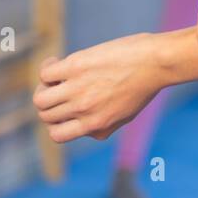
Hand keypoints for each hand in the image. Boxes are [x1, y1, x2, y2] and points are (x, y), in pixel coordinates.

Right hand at [33, 33, 166, 142]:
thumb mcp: (126, 115)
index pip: (57, 135)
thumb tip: (86, 129)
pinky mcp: (75, 67)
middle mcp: (84, 110)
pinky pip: (45, 74)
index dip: (56, 124)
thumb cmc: (144, 86)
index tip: (65, 109)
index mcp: (96, 125)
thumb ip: (103, 127)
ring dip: (45, 87)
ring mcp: (78, 89)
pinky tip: (59, 62)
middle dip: (51, 102)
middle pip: (46, 115)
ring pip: (40, 98)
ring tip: (57, 77)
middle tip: (61, 87)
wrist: (156, 62)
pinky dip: (48, 68)